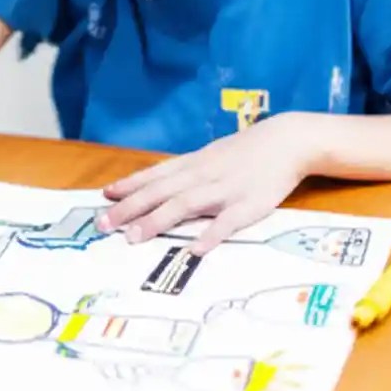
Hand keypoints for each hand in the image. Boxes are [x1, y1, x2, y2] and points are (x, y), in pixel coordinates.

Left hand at [99, 113, 315, 253]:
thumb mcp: (210, 156)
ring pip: (185, 204)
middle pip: (160, 192)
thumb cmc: (244, 152)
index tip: (104, 198)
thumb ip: (184, 172)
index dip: (128, 187)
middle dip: (129, 208)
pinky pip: (228, 222)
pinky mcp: (249, 204)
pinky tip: (195, 249)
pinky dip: (211, 234)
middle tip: (103, 224)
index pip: (154, 176)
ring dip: (157, 220)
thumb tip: (153, 185)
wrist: (286, 141)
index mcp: (193, 165)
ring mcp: (224, 190)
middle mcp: (202, 175)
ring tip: (133, 237)